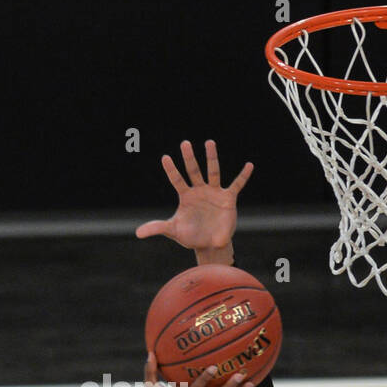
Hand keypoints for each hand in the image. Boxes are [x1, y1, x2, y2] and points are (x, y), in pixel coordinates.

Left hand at [136, 140, 252, 256]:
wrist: (209, 244)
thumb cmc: (191, 235)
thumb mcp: (173, 231)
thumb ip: (157, 228)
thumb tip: (137, 233)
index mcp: (186, 196)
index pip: (177, 180)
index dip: (171, 170)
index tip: (165, 157)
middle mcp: (200, 190)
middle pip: (193, 171)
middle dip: (189, 158)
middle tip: (184, 143)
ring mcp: (214, 193)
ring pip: (212, 172)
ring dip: (211, 158)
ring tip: (209, 142)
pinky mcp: (228, 199)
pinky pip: (237, 185)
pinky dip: (243, 176)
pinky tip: (249, 165)